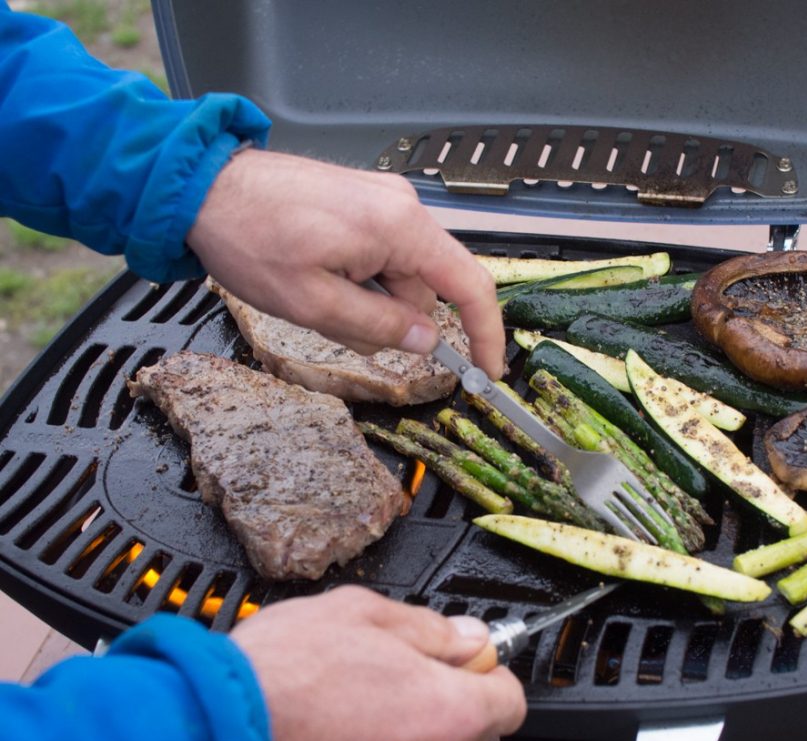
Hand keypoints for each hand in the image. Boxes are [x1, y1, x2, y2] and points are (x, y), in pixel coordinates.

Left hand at [186, 149, 504, 378]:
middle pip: (427, 285)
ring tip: (314, 293)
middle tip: (338, 325)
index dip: (486, 334)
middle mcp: (400, 205)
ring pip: (400, 274)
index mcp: (398, 227)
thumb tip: (426, 340)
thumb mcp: (313, 303)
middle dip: (394, 318)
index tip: (486, 370)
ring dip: (369, 299)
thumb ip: (378, 326)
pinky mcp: (362, 200)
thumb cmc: (247, 235)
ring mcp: (381, 199)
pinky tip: (318, 276)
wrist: (202, 186)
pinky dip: (360, 278)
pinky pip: (381, 253)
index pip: (469, 285)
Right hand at [231, 586, 525, 740]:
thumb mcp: (364, 613)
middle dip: (451, 704)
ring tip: (359, 702)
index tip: (463, 659)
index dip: (489, 674)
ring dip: (414, 737)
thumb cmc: (282, 671)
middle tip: (402, 673)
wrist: (210, 732)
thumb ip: (431, 629)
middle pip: (475, 737)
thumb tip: (468, 638)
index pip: (511, 702)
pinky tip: (339, 734)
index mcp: (448, 713)